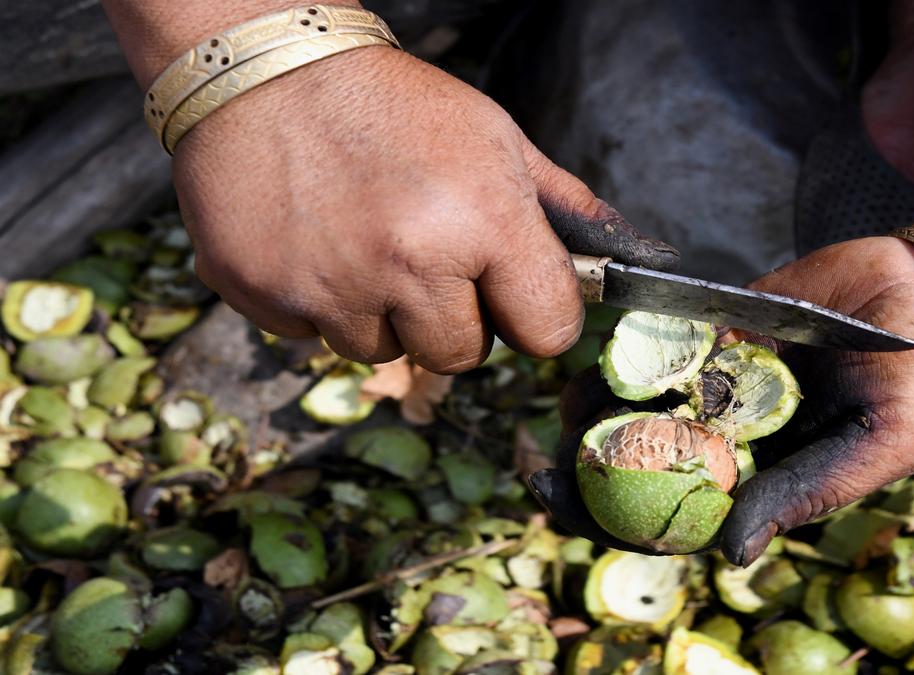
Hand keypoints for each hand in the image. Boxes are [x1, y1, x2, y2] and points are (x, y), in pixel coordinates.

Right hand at [173, 46, 675, 370]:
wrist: (268, 72)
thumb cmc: (394, 105)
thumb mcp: (496, 138)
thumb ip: (563, 207)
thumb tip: (626, 257)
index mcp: (485, 220)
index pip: (547, 332)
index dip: (536, 315)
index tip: (516, 296)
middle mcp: (413, 264)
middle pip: (462, 356)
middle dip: (454, 318)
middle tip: (428, 259)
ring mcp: (337, 288)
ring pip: (386, 353)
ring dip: (385, 315)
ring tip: (367, 243)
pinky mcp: (273, 298)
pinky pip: (318, 339)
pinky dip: (324, 305)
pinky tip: (320, 245)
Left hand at [530, 236, 913, 563]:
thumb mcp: (877, 448)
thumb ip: (806, 492)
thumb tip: (732, 553)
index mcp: (767, 478)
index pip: (678, 515)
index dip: (616, 520)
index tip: (562, 505)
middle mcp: (737, 435)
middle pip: (645, 461)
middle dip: (588, 465)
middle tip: (543, 458)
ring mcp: (726, 379)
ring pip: (647, 399)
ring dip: (602, 405)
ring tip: (570, 401)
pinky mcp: (728, 325)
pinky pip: (670, 338)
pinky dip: (634, 344)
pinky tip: (600, 349)